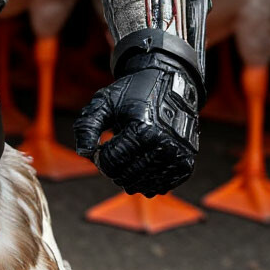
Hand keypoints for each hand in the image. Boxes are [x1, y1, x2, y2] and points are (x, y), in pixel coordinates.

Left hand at [73, 55, 199, 195]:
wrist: (169, 82)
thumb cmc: (132, 92)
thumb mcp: (104, 102)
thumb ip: (88, 126)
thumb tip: (84, 153)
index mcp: (142, 130)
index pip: (112, 162)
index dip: (99, 158)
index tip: (99, 147)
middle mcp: (164, 146)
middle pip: (126, 176)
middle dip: (112, 168)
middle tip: (111, 151)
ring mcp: (177, 157)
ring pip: (143, 185)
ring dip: (128, 176)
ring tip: (125, 155)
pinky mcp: (186, 165)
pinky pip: (160, 186)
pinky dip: (146, 181)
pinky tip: (139, 165)